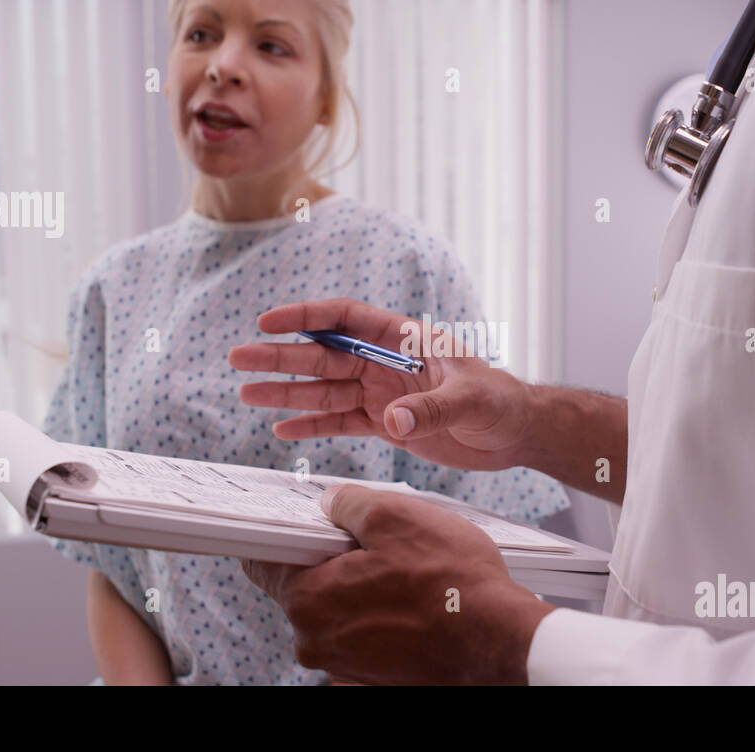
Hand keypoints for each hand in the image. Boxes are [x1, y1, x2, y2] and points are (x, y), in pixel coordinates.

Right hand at [228, 298, 539, 471]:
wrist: (516, 433)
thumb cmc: (502, 401)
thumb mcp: (471, 399)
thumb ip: (432, 408)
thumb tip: (393, 419)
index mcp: (404, 338)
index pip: (345, 317)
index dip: (306, 317)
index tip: (268, 322)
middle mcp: (386, 362)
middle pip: (323, 354)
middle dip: (281, 356)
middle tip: (238, 359)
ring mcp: (383, 393)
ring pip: (325, 389)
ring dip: (287, 392)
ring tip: (247, 394)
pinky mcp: (386, 424)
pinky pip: (340, 423)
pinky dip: (312, 426)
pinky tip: (282, 429)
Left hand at [241, 485, 554, 684]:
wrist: (500, 643)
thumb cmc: (452, 583)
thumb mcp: (397, 516)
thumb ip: (349, 503)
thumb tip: (331, 504)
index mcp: (308, 599)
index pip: (263, 562)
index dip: (283, 534)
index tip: (305, 522)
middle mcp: (315, 641)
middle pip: (305, 586)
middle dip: (333, 561)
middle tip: (377, 542)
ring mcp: (344, 665)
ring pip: (338, 611)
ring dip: (362, 589)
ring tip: (407, 573)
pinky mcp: (374, 677)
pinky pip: (364, 635)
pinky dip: (382, 617)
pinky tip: (415, 601)